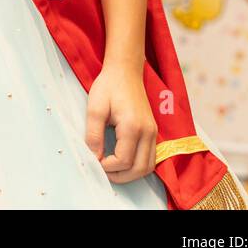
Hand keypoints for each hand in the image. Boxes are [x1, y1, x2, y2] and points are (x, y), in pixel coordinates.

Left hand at [85, 61, 156, 182]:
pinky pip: (149, 158)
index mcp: (133, 127)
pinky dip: (137, 165)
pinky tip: (122, 161)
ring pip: (148, 166)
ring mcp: (153, 133)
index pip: (124, 160)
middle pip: (139, 169)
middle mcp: (148, 133)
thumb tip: (94, 157)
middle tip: (103, 171)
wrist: (125, 72)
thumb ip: (93, 135)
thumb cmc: (109, 87)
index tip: (95, 161)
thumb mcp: (95, 108)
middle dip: (120, 176)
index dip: (108, 167)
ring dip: (131, 174)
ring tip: (112, 169)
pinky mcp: (153, 132)